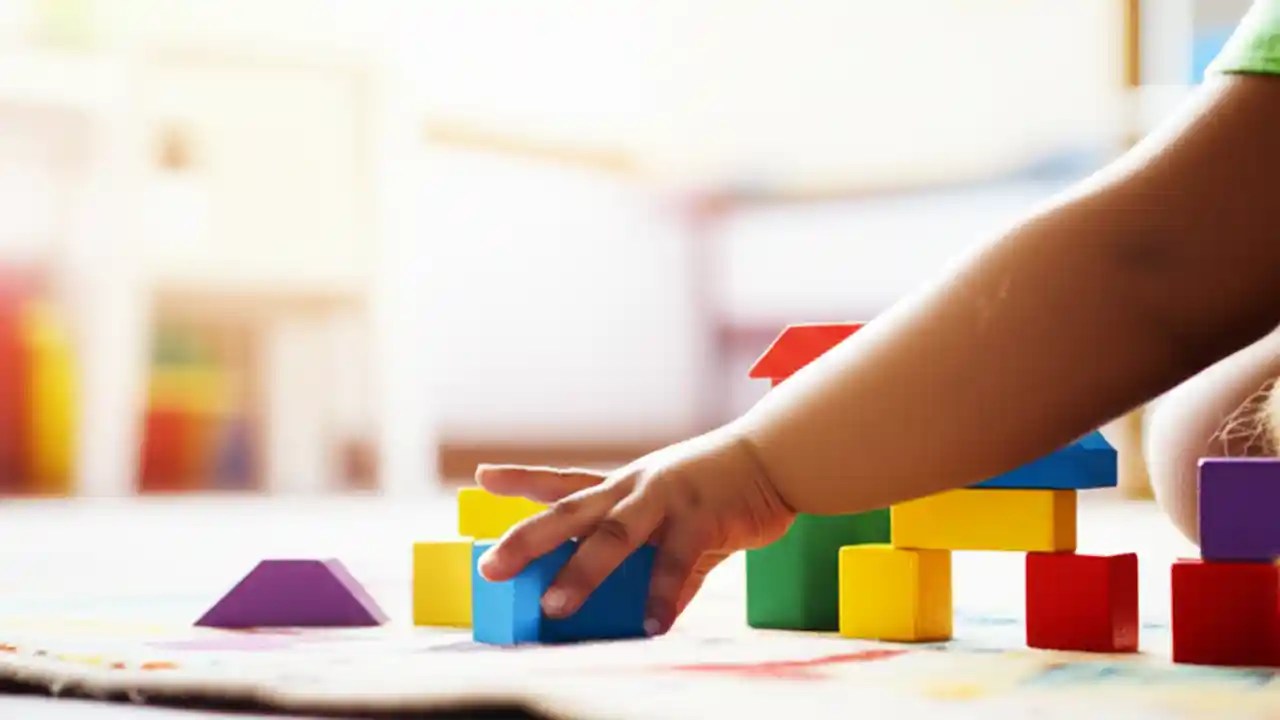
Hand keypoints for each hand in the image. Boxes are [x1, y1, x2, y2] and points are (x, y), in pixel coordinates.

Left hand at [474, 428, 794, 635]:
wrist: (773, 459)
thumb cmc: (719, 493)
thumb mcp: (676, 520)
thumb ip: (655, 567)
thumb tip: (643, 618)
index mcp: (624, 487)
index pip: (564, 483)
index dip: (522, 482)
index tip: (482, 478)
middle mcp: (634, 488)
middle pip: (569, 512)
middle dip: (527, 540)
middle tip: (490, 566)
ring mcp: (665, 499)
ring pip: (613, 536)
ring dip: (583, 573)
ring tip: (556, 606)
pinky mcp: (700, 516)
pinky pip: (676, 562)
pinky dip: (661, 595)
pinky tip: (650, 626)